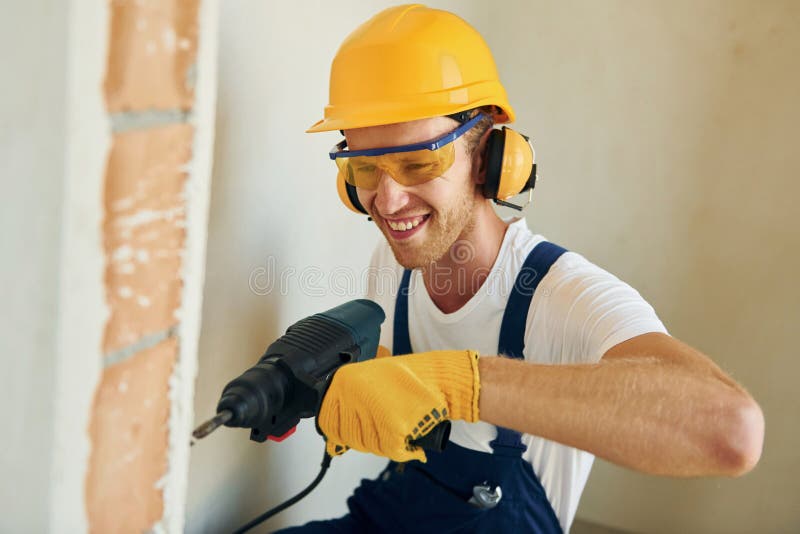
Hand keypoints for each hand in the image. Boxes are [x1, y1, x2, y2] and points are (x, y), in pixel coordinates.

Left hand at [317, 350, 480, 461]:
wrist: (438, 377)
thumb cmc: (407, 378)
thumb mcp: (370, 380)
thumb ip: (350, 401)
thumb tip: (333, 441)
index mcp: (344, 380)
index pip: (329, 423)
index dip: (343, 432)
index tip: (358, 429)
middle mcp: (353, 394)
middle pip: (350, 436)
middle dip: (368, 438)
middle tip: (385, 425)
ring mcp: (372, 410)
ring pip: (369, 445)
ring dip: (385, 443)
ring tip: (398, 425)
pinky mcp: (393, 427)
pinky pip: (391, 450)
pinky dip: (404, 450)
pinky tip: (409, 439)